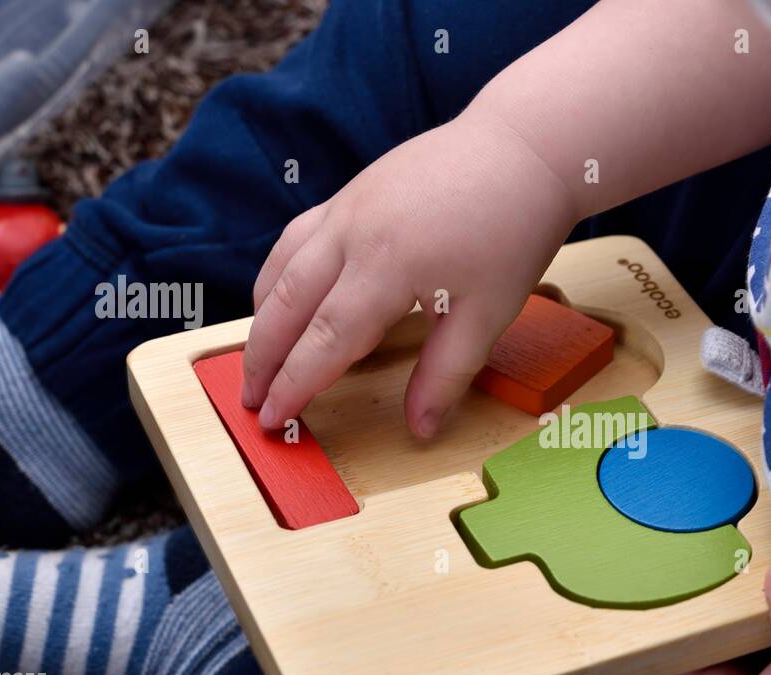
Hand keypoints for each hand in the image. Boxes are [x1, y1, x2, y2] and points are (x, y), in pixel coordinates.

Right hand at [242, 114, 578, 435]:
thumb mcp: (489, 314)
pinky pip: (297, 238)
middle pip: (287, 305)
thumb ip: (446, 374)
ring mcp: (346, 207)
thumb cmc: (513, 232)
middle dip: (262, 359)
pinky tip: (282, 297)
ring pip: (282, 266)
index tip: (273, 420)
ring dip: (262, 317)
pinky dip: (279, 273)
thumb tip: (419, 431)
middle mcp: (351, 234)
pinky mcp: (351, 192)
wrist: (523, 147)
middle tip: (247, 401)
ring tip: (258, 358)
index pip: (324, 341)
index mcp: (386, 268)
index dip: (294, 385)